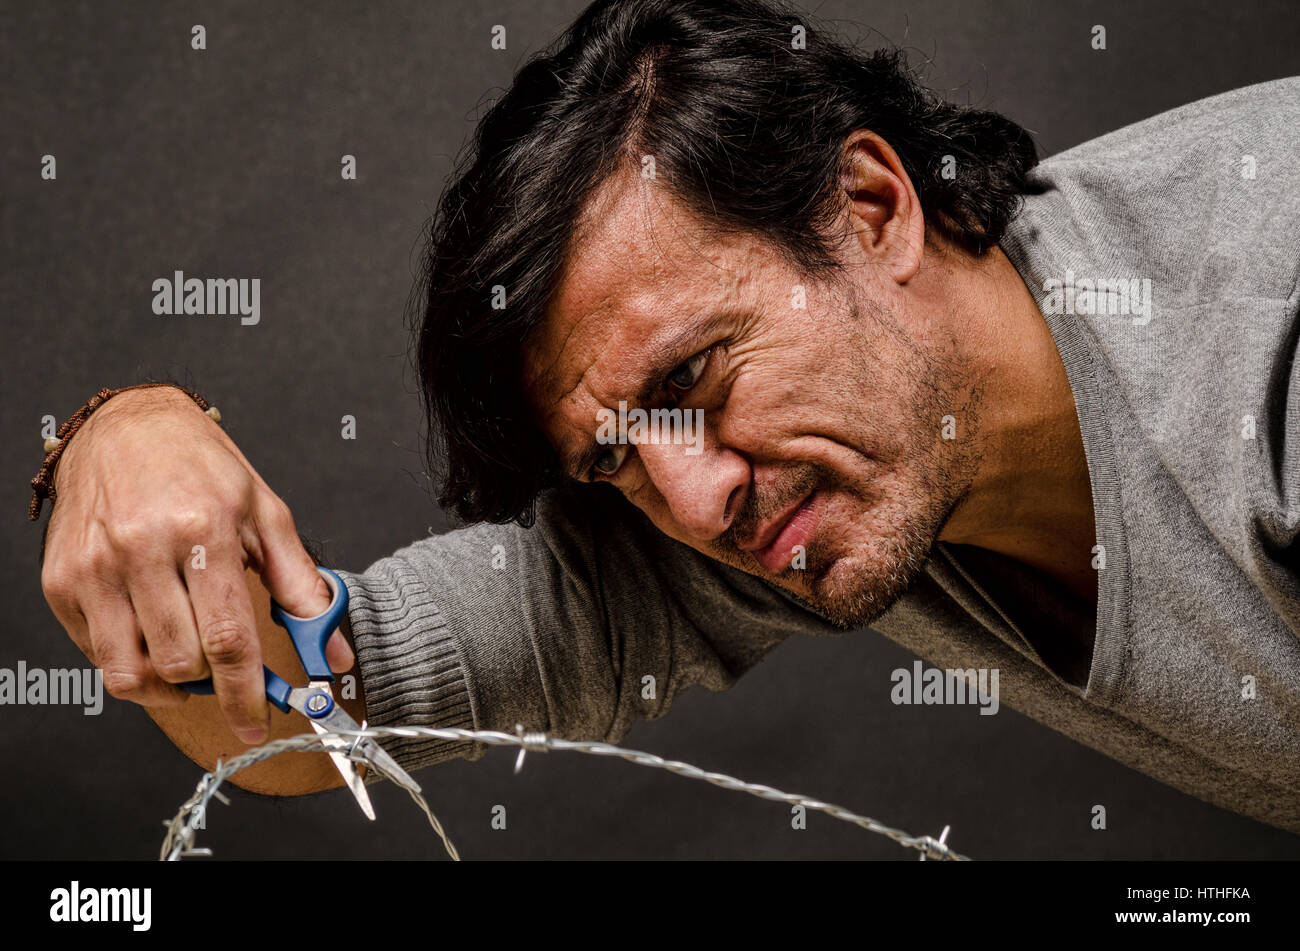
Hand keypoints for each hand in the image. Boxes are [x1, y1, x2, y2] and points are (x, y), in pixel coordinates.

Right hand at [39, 386, 354, 743]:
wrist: (126, 427)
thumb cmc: (202, 469)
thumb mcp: (267, 514)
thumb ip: (301, 586)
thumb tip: (332, 650)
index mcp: (203, 531)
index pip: (228, 639)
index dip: (246, 693)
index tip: (258, 723)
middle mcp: (142, 549)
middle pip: (181, 661)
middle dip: (212, 682)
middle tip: (226, 668)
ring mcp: (95, 568)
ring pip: (132, 671)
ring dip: (170, 683)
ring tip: (190, 657)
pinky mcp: (61, 582)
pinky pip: (98, 656)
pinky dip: (132, 664)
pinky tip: (153, 635)